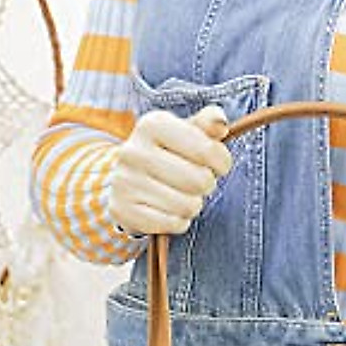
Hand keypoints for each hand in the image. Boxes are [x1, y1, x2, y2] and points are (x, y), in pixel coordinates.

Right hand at [108, 104, 234, 235]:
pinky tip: (169, 211)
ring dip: (192, 206)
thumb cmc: (165, 155)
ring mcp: (126, 182)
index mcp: (152, 124)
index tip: (217, 165)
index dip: (222, 162)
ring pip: (188, 205)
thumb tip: (220, 121)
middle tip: (195, 183)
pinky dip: (179, 222)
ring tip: (180, 196)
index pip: (208, 150)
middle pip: (200, 181)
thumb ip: (206, 125)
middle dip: (206, 186)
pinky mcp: (124, 210)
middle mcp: (135, 150)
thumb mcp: (184, 133)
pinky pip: (173, 223)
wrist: (124, 181)